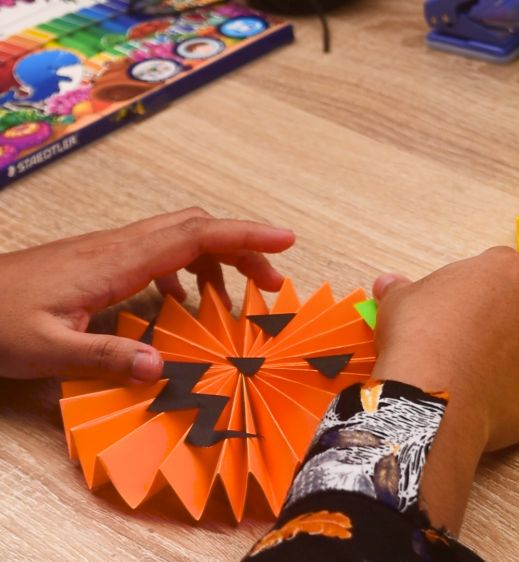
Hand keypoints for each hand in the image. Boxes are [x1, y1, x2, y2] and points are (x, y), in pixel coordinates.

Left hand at [0, 208, 294, 383]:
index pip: (194, 236)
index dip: (244, 234)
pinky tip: (184, 298)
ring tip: (240, 293)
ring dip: (218, 255)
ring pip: (179, 235)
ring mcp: (109, 250)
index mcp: (116, 263)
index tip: (286, 238)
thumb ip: (106, 357)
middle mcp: (119, 247)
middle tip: (271, 283)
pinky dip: (188, 265)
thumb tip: (164, 370)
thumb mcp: (46, 350)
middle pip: (196, 228)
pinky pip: (158, 250)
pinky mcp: (100, 260)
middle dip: (242, 245)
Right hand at [371, 246, 518, 451]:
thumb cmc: (418, 339)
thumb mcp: (399, 303)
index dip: (475, 289)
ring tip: (486, 370)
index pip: (497, 268)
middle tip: (468, 339)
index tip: (456, 307)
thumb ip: (401, 289)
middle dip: (502, 318)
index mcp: (506, 270)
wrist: (434, 396)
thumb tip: (388, 284)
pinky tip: (515, 390)